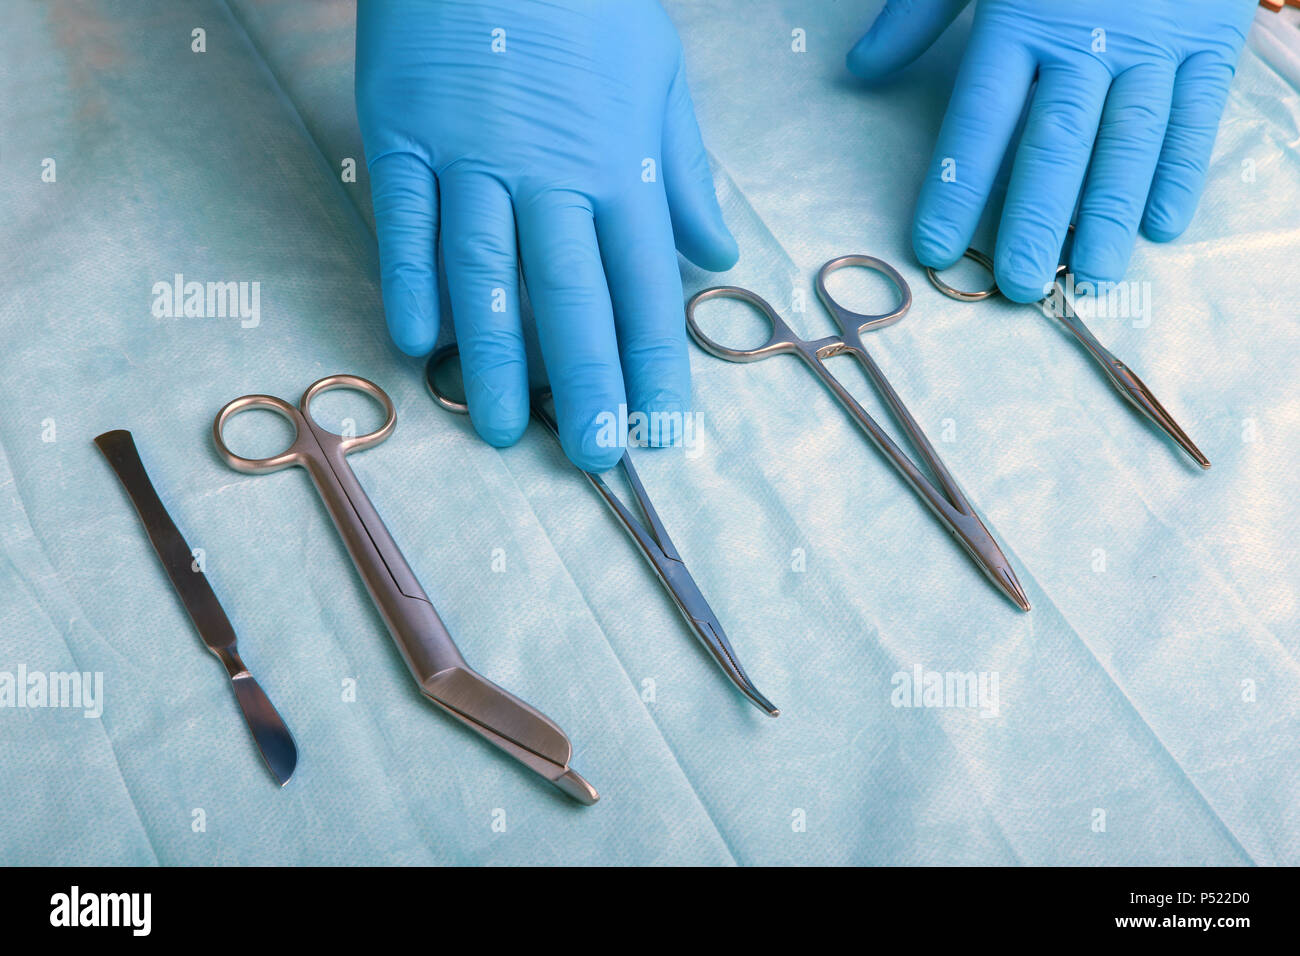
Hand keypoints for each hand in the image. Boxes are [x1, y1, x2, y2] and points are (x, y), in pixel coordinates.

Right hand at [355, 0, 736, 470]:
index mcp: (619, 163)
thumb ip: (684, 170)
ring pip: (485, 276)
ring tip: (500, 429)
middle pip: (571, 298)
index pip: (644, 286)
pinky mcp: (402, 135)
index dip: (653, 365)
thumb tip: (718, 254)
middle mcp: (549, 172)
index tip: (660, 430)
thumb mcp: (660, 73)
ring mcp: (470, 156)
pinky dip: (409, 284)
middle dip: (585, 386)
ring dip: (495, 360)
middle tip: (590, 459)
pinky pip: (403, 223)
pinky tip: (417, 344)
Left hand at [847, 0, 1256, 300]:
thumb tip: (859, 71)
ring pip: (1131, 137)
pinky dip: (1183, 169)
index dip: (955, 187)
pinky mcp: (1212, 35)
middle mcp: (1087, 35)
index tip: (934, 248)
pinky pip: (1198, 111)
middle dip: (1038, 220)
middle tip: (1022, 287)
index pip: (979, 119)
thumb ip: (917, 15)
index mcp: (1019, 16)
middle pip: (1057, 142)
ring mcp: (1156, 36)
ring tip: (1094, 276)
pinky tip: (1163, 225)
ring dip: (1111, 213)